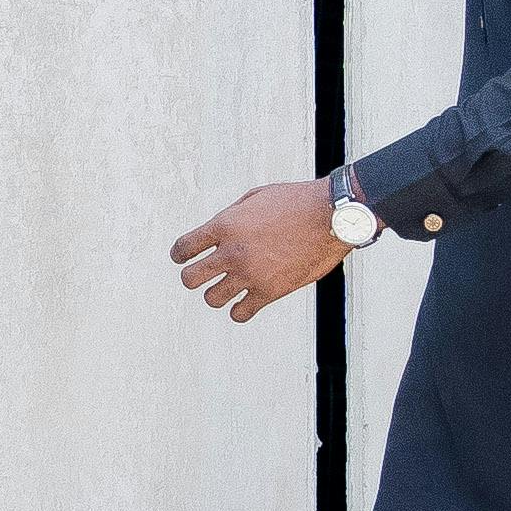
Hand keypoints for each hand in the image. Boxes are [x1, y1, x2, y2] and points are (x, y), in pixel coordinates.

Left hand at [171, 179, 342, 322]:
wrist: (330, 217)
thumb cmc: (297, 202)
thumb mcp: (256, 197)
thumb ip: (232, 216)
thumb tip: (218, 232)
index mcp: (225, 225)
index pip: (184, 247)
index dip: (179, 254)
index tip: (182, 258)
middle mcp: (232, 252)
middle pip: (190, 278)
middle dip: (192, 277)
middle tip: (201, 275)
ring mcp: (250, 274)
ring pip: (212, 299)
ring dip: (217, 294)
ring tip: (227, 288)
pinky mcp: (270, 292)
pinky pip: (240, 313)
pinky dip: (239, 310)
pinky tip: (244, 302)